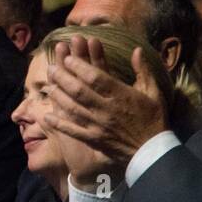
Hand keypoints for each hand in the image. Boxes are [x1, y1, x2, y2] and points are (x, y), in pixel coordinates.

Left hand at [42, 36, 167, 167]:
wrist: (153, 151)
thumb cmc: (154, 119)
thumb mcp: (153, 92)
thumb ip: (143, 70)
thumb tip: (136, 49)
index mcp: (120, 95)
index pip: (95, 77)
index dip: (79, 66)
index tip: (68, 58)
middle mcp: (106, 108)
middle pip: (79, 91)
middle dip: (62, 78)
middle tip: (51, 68)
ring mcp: (98, 125)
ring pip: (73, 108)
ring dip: (58, 97)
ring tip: (48, 86)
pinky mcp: (93, 139)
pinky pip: (73, 130)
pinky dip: (59, 124)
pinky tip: (47, 116)